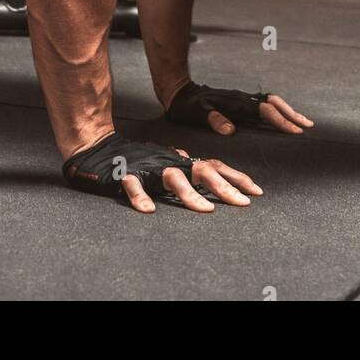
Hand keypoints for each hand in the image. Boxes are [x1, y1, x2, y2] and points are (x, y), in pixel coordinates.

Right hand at [63, 132, 262, 213]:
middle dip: (224, 187)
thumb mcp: (168, 160)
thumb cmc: (139, 158)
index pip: (215, 166)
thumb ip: (186, 164)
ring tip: (207, 210)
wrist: (102, 148)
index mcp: (181, 161)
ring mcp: (150, 168)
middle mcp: (170, 162)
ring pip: (174, 178)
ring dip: (191, 195)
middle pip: (202, 171)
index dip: (236, 177)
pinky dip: (141, 198)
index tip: (258, 192)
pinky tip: (149, 211)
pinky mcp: (127, 174)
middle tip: (244, 203)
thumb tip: (205, 164)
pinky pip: (135, 185)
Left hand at [164, 80, 314, 136]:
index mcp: (236, 103)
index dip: (280, 120)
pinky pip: (263, 105)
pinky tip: (282, 118)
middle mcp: (242, 100)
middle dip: (291, 114)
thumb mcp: (197, 114)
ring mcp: (242, 100)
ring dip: (287, 111)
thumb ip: (213, 120)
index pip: (264, 111)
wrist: (180, 92)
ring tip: (302, 122)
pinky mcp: (240, 103)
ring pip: (270, 102)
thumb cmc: (187, 107)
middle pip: (273, 104)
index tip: (295, 130)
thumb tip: (230, 130)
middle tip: (308, 126)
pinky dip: (277, 110)